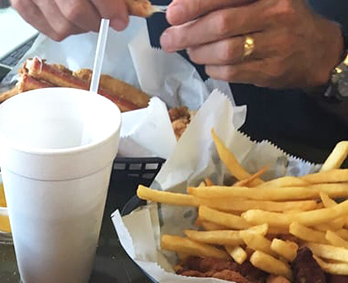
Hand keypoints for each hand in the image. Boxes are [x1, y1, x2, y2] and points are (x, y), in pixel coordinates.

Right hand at [9, 1, 129, 41]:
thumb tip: (121, 7)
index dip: (110, 9)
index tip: (120, 19)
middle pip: (75, 12)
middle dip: (96, 20)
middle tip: (104, 17)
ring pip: (63, 27)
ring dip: (80, 26)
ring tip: (85, 13)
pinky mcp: (21, 4)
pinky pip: (49, 30)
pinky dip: (64, 27)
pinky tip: (69, 14)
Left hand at [161, 0, 343, 88]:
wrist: (316, 49)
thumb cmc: (280, 19)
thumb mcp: (261, 0)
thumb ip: (230, 3)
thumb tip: (185, 10)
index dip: (196, 4)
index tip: (173, 14)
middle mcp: (275, 13)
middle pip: (222, 24)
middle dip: (189, 33)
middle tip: (169, 39)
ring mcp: (275, 43)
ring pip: (226, 51)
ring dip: (200, 53)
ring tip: (191, 51)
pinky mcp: (271, 70)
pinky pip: (232, 72)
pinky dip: (214, 69)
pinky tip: (209, 64)